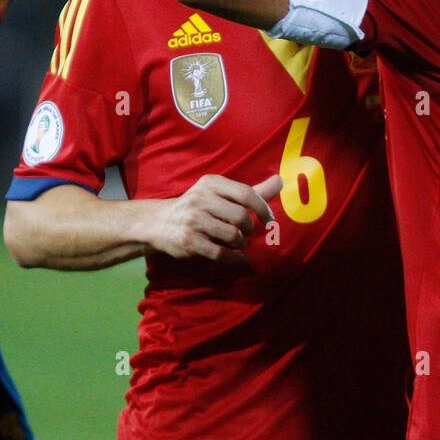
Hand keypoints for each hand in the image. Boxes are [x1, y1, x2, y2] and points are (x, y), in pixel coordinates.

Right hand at [147, 174, 279, 263]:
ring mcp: (193, 220)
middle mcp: (200, 198)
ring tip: (238, 243)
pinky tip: (240, 258)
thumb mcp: (221, 193)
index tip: (269, 220)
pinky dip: (235, 258)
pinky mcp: (188, 240)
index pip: (246, 193)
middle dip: (249, 228)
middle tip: (247, 233)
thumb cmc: (198, 206)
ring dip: (240, 243)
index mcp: (211, 183)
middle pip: (241, 216)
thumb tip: (281, 180)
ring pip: (232, 235)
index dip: (262, 208)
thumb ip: (253, 190)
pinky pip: (220, 253)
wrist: (159, 222)